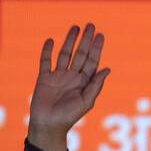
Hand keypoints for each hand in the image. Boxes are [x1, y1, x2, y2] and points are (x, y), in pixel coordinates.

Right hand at [28, 23, 110, 150]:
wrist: (49, 125)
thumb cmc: (69, 116)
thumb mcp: (86, 101)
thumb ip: (96, 85)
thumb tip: (107, 69)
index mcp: (84, 83)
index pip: (92, 62)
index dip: (96, 49)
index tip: (100, 35)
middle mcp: (72, 77)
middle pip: (80, 54)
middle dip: (85, 41)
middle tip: (90, 26)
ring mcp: (58, 76)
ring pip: (64, 54)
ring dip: (70, 41)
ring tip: (75, 27)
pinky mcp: (44, 78)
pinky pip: (45, 61)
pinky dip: (47, 51)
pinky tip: (51, 40)